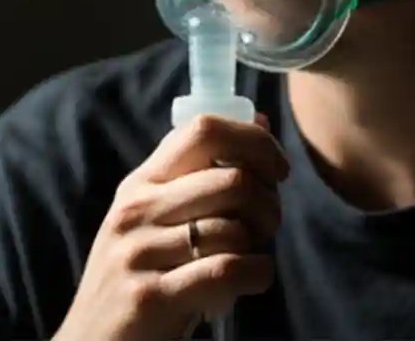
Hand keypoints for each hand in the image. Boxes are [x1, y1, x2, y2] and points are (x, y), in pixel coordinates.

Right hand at [54, 113, 288, 340]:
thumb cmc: (138, 275)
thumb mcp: (154, 217)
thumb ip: (200, 174)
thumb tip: (259, 119)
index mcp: (141, 182)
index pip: (204, 130)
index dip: (254, 141)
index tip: (277, 169)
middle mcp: (137, 210)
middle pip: (233, 181)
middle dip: (268, 204)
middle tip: (266, 226)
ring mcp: (140, 252)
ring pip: (234, 229)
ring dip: (260, 245)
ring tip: (249, 256)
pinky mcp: (151, 296)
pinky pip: (227, 270)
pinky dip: (257, 274)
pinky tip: (251, 279)